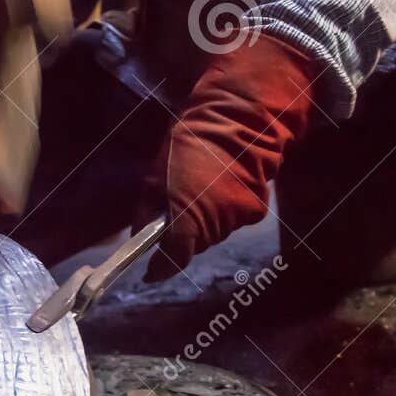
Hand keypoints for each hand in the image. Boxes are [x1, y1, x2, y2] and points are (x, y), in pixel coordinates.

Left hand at [141, 35, 319, 280]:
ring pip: (215, 233)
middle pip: (195, 245)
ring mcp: (238, 219)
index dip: (161, 268)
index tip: (150, 272)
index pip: (175, 258)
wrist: (237, 123)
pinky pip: (233, 221)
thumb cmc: (189, 145)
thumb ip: (147, 211)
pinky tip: (222, 188)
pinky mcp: (255, 212)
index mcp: (188, 216)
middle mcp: (216, 225)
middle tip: (177, 210)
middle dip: (183, 235)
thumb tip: (140, 236)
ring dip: (205, 222)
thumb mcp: (154, 176)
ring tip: (201, 192)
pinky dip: (225, 212)